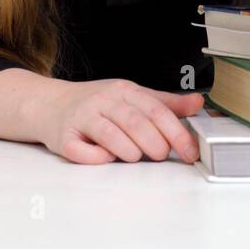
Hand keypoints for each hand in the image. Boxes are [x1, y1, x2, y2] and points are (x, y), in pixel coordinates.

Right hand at [35, 77, 204, 164]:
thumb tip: (199, 103)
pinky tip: (105, 156)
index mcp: (124, 90)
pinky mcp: (64, 138)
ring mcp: (82, 118)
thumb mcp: (133, 96)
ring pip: (112, 138)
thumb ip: (166, 103)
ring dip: (129, 152)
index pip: (156, 110)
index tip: (189, 151)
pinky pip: (84, 153)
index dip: (177, 132)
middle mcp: (103, 100)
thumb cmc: (97, 103)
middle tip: (160, 155)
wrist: (50, 104)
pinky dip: (99, 158)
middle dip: (154, 144)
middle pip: (135, 123)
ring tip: (134, 155)